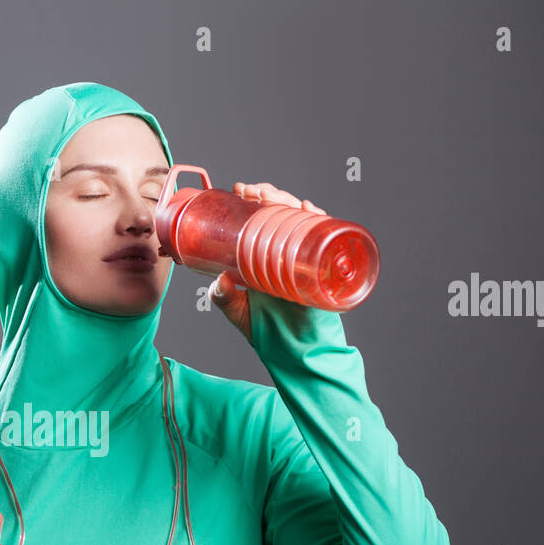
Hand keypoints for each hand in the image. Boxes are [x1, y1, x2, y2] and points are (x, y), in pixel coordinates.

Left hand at [209, 182, 327, 340]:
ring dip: (288, 202)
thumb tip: (216, 282)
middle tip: (252, 190)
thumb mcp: (239, 312)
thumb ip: (224, 299)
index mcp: (267, 256)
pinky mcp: (324, 268)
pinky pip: (326, 238)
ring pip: (301, 219)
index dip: (253, 200)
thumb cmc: (269, 333)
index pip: (263, 219)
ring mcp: (307, 258)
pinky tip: (308, 210)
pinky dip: (319, 221)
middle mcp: (288, 252)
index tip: (240, 189)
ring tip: (273, 196)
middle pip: (282, 212)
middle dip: (269, 194)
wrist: (297, 355)